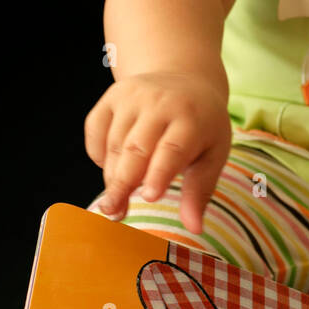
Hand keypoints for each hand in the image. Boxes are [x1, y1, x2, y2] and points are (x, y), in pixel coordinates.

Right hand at [84, 71, 231, 234]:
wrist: (185, 80)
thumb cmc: (202, 127)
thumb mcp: (213, 154)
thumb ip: (200, 191)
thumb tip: (195, 228)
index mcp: (191, 118)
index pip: (171, 148)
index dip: (158, 174)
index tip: (148, 198)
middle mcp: (159, 103)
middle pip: (136, 148)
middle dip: (123, 183)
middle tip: (115, 213)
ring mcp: (132, 96)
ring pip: (114, 143)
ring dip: (112, 176)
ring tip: (115, 202)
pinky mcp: (112, 96)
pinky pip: (95, 130)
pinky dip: (99, 155)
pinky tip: (113, 168)